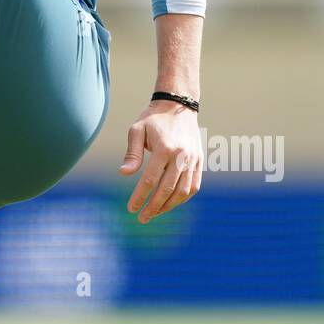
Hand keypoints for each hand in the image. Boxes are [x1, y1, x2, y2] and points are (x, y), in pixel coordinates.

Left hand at [118, 98, 202, 221]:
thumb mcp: (137, 130)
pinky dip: (183, 198)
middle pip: (167, 190)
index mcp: (164, 149)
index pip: (150, 180)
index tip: (131, 209)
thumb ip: (132, 154)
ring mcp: (193, 159)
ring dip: (168, 206)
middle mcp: (181, 156)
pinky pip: (194, 186)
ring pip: (183, 192)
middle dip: (153, 207)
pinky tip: (170, 203)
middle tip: (142, 218)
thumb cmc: (153, 119)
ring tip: (155, 213)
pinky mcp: (200, 161)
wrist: (178, 105)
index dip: (140, 197)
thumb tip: (124, 174)